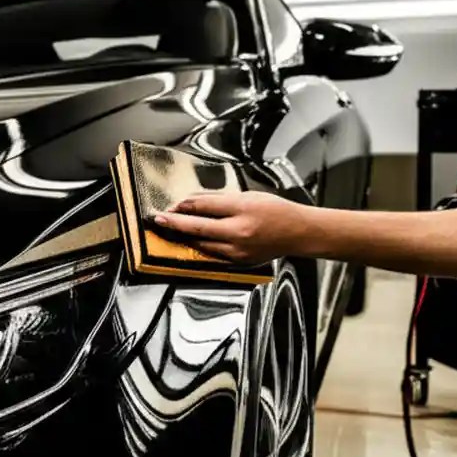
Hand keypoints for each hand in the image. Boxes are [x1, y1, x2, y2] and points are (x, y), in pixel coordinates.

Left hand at [152, 191, 309, 265]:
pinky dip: (199, 246)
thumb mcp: (248, 196)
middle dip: (174, 223)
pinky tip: (190, 241)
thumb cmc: (275, 211)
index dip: (183, 205)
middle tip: (158, 219)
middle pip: (198, 227)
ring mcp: (238, 249)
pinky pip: (212, 254)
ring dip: (183, 236)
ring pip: (202, 243)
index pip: (204, 206)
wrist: (297, 232)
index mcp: (242, 209)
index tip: (170, 205)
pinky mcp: (239, 261)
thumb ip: (218, 199)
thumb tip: (192, 201)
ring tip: (170, 230)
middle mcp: (239, 231)